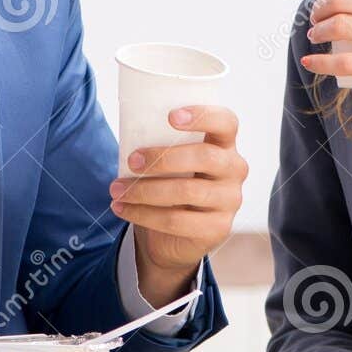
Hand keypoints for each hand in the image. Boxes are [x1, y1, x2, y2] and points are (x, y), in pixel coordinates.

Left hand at [110, 105, 246, 307]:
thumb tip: (130, 130)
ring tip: (117, 189)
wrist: (176, 235)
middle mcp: (234, 169)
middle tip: (132, 161)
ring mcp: (230, 200)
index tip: (171, 116)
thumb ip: (163, 143)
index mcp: (224, 143)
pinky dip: (143, 214)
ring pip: (186, 190)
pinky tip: (122, 208)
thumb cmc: (172, 182)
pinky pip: (176, 220)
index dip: (203, 115)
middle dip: (163, 158)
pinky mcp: (218, 228)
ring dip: (144, 190)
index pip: (226, 122)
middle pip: (205, 157)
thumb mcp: (171, 160)